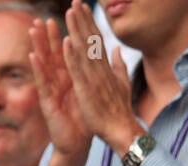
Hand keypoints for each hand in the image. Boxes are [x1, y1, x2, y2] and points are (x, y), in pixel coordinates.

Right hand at [29, 15, 92, 165]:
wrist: (78, 144)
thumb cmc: (85, 120)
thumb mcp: (94, 92)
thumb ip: (98, 74)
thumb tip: (106, 57)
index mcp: (71, 79)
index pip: (68, 53)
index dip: (66, 34)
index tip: (65, 18)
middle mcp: (59, 83)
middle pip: (52, 55)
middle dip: (48, 36)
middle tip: (42, 18)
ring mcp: (51, 92)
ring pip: (44, 65)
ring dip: (38, 47)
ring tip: (33, 30)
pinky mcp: (48, 103)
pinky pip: (42, 84)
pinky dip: (38, 70)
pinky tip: (33, 56)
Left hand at [61, 0, 140, 153]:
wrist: (121, 130)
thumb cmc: (118, 111)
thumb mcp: (121, 84)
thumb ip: (118, 65)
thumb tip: (115, 50)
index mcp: (105, 68)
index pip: (97, 41)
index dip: (90, 24)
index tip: (83, 8)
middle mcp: (101, 69)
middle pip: (90, 40)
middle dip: (83, 20)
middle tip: (76, 1)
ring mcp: (94, 78)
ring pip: (83, 50)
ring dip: (76, 30)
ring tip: (70, 12)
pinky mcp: (86, 90)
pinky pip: (78, 70)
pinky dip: (72, 56)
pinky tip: (66, 41)